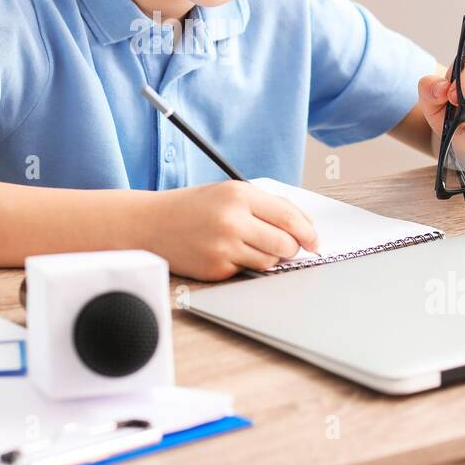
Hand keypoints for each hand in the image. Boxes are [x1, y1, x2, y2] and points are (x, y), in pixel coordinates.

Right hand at [148, 181, 318, 280]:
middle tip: (290, 248)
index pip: (289, 216)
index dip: (308, 231)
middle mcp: (232, 219)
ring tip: (253, 247)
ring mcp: (224, 246)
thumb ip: (265, 205)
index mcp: (239, 194)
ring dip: (271, 258)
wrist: (151, 224)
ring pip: (270, 261)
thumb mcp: (228, 193)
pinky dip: (247, 265)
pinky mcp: (216, 268)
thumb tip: (304, 225)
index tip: (314, 240)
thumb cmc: (193, 207)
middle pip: (285, 243)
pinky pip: (248, 271)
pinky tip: (231, 254)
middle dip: (293, 249)